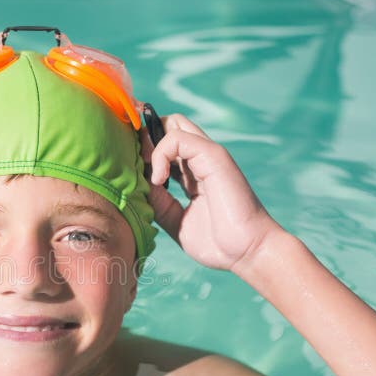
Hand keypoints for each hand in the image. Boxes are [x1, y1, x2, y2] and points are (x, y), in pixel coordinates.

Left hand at [139, 114, 282, 271]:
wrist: (246, 252)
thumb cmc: (217, 242)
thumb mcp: (175, 220)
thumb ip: (158, 200)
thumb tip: (138, 184)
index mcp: (193, 173)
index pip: (165, 145)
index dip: (143, 149)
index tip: (129, 170)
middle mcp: (200, 159)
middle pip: (169, 124)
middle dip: (143, 136)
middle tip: (133, 164)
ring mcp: (208, 154)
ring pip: (173, 122)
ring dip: (149, 143)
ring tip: (147, 174)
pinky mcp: (213, 155)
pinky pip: (176, 138)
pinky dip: (159, 154)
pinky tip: (158, 180)